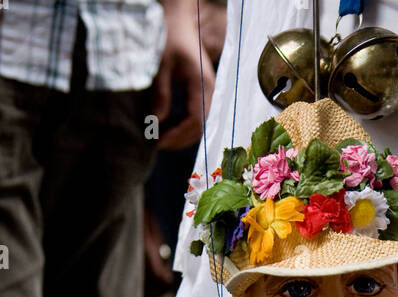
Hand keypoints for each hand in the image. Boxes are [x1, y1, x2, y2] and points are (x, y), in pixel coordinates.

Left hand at [152, 0, 215, 150]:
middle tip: (155, 143)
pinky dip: (180, 124)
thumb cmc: (168, 36)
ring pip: (197, 124)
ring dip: (179, 134)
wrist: (178, 18)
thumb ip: (160, 95)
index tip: (156, 141)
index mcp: (201, 84)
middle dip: (178, 140)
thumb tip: (156, 123)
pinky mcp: (199, 90)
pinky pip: (194, 115)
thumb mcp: (160, 65)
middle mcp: (208, 91)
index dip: (176, 136)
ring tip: (158, 136)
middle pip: (198, 128)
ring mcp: (206, 91)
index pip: (194, 121)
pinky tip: (165, 124)